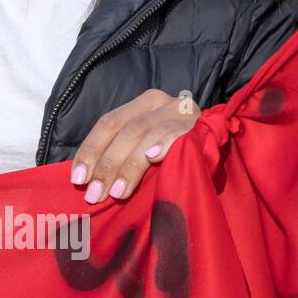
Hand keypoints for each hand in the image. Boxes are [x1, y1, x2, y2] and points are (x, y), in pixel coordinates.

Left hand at [70, 89, 201, 203]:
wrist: (219, 144)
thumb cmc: (174, 152)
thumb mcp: (144, 145)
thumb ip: (121, 153)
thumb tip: (85, 181)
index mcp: (142, 104)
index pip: (109, 123)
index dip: (91, 151)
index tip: (78, 180)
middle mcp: (161, 102)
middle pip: (126, 130)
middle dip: (108, 164)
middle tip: (96, 195)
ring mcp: (182, 111)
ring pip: (146, 133)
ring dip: (130, 165)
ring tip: (118, 192)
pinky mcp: (201, 123)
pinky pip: (176, 133)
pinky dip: (162, 144)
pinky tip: (153, 158)